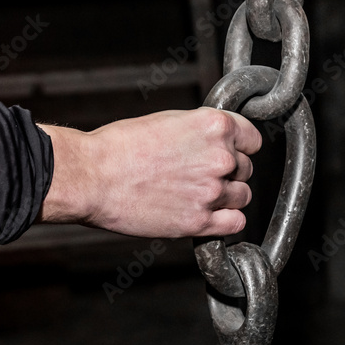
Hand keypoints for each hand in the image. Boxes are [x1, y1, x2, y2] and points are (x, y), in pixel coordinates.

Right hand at [38, 108, 261, 237]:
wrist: (92, 177)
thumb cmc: (120, 147)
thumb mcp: (168, 122)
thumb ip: (200, 132)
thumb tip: (217, 142)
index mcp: (215, 126)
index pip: (252, 139)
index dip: (240, 146)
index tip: (231, 153)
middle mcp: (220, 158)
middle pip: (245, 169)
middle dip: (228, 172)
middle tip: (199, 175)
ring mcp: (212, 191)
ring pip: (241, 196)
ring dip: (226, 197)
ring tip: (197, 195)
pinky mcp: (200, 221)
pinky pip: (235, 223)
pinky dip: (225, 220)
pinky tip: (207, 215)